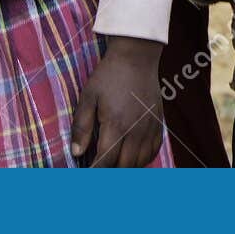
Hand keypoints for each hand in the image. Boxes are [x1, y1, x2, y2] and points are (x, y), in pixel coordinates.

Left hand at [70, 36, 163, 166]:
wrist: (137, 56)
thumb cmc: (109, 75)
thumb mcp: (88, 96)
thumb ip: (82, 126)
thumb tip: (76, 153)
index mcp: (116, 124)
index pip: (105, 161)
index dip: (94, 173)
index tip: (85, 177)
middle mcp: (136, 130)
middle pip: (124, 167)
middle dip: (108, 173)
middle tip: (97, 171)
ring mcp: (149, 127)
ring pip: (140, 163)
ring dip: (125, 168)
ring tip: (112, 166)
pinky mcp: (158, 123)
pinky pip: (153, 152)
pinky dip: (142, 160)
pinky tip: (131, 158)